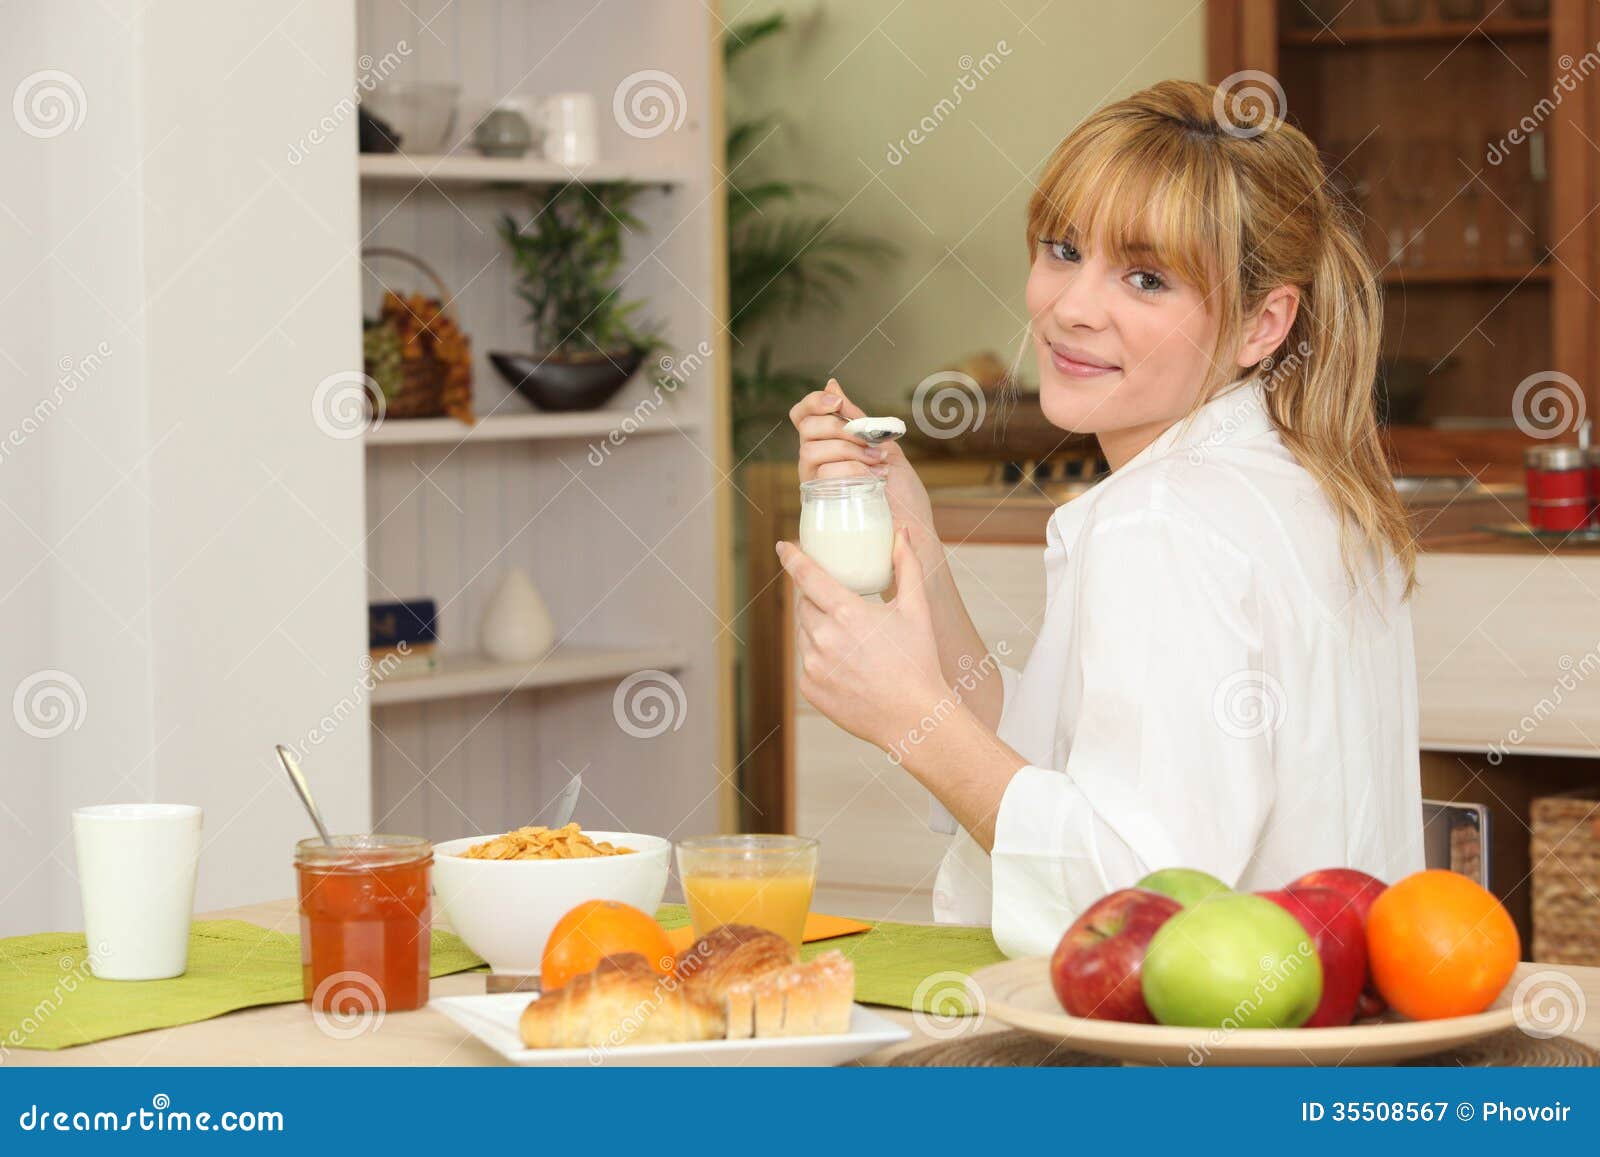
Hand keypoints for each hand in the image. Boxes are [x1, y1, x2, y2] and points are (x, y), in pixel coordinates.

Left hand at [778, 526, 946, 752]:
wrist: (912, 716)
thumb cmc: (918, 661)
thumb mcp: (916, 609)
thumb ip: (907, 566)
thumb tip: (901, 533)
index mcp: (847, 613)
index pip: (808, 576)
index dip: (792, 558)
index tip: (782, 547)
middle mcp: (823, 637)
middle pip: (805, 605)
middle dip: (817, 601)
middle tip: (841, 609)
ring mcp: (813, 665)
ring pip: (804, 635)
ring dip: (819, 630)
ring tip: (851, 644)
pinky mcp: (808, 688)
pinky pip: (806, 663)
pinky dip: (820, 659)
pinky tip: (847, 668)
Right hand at [789, 378, 943, 583]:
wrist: (913, 531)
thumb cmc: (903, 494)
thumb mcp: (885, 445)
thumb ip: (858, 420)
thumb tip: (832, 384)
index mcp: (830, 445)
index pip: (803, 415)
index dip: (814, 402)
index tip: (838, 402)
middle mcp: (816, 463)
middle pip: (806, 428)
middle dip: (840, 430)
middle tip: (871, 445)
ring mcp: (815, 484)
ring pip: (811, 451)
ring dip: (850, 453)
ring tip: (878, 467)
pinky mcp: (817, 505)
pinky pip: (822, 474)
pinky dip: (851, 471)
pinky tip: (872, 482)